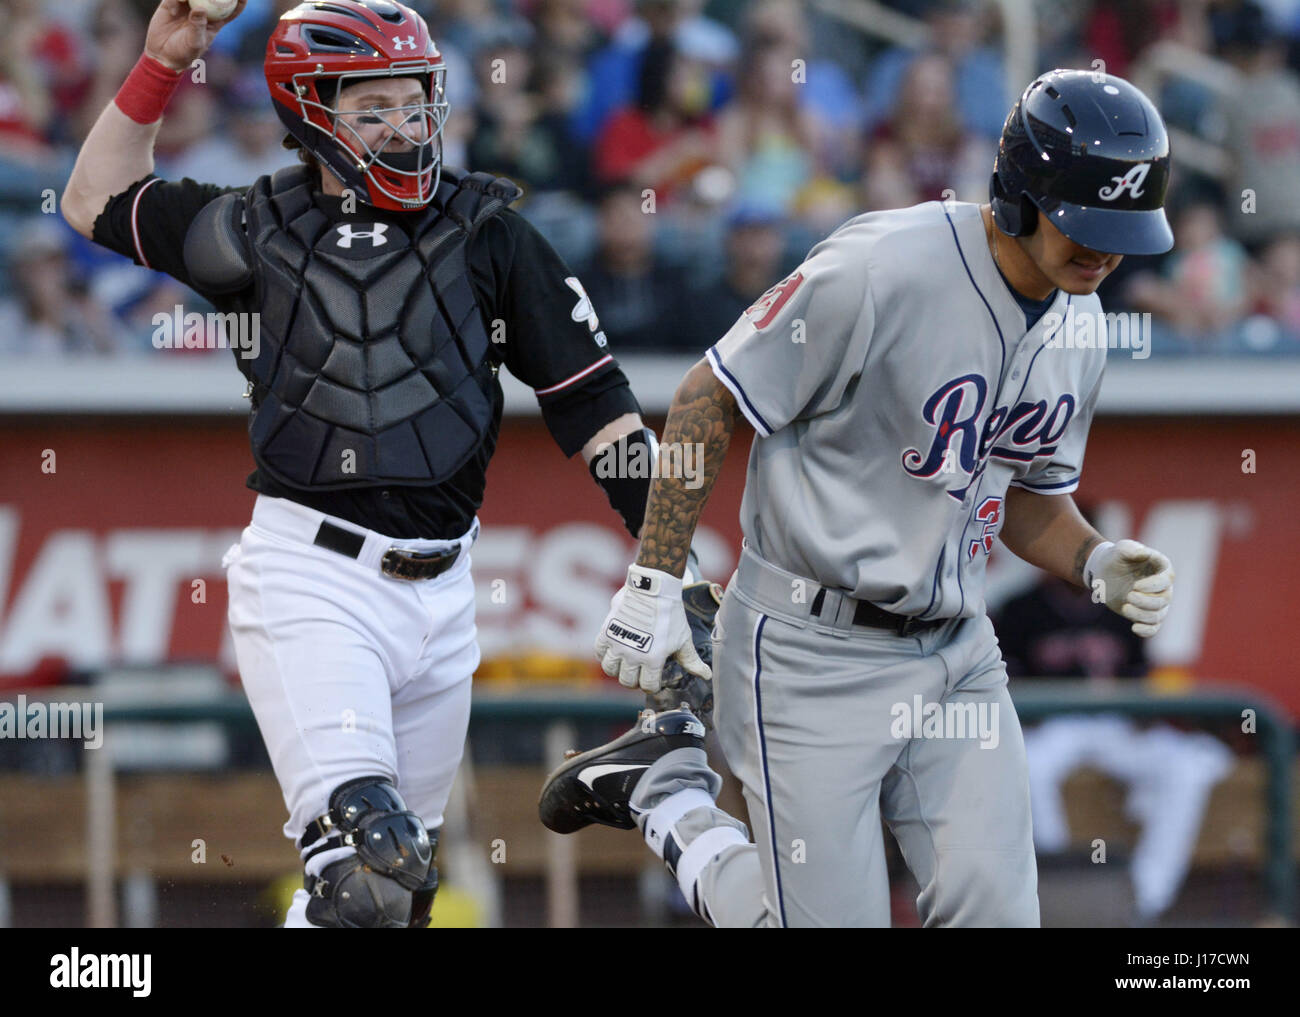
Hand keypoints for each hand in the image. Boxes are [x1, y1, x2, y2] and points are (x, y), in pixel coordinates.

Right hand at [145, 0, 246, 72]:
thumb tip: (201, 9)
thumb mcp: (194, 42)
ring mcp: (187, 6)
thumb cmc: (184, 53)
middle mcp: (203, 11)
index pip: (231, 10)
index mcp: (215, 22)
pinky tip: (173, 8)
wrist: (163, 55)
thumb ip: (197, 26)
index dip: (239, 2)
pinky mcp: (171, 4)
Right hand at [595, 565, 710, 692]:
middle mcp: (633, 655)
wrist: (653, 588)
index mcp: (653, 659)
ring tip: (625, 662)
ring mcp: (618, 644)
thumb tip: (706, 675)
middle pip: (627, 681)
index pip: (648, 686)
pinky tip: (613, 649)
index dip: (652, 685)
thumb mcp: (683, 639)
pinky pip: (599, 652)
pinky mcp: (606, 631)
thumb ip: (691, 660)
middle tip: (639, 671)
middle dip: (635, 680)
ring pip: (610, 669)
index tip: (654, 678)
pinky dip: (604, 654)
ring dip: (618, 669)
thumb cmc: (671, 614)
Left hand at [1084, 539, 1173, 637]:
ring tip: (1125, 607)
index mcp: (1161, 569)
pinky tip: (1134, 628)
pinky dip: (1147, 631)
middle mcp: (1163, 587)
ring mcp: (1156, 602)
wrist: (1104, 572)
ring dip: (1142, 615)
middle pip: (1164, 600)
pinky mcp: (1146, 614)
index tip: (1135, 586)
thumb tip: (1143, 553)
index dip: (1153, 586)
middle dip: (1146, 601)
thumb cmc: (1115, 558)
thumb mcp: (1119, 549)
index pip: (1166, 580)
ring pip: (1158, 615)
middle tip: (1128, 596)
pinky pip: (1154, 628)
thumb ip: (1130, 548)